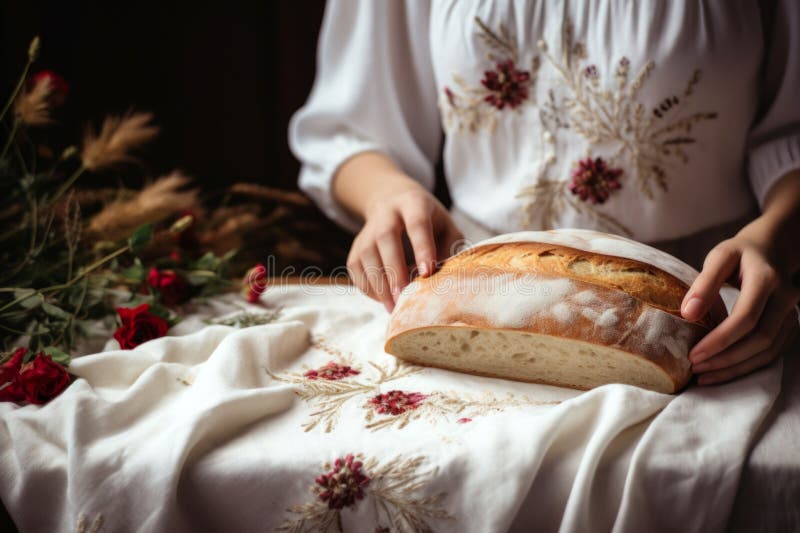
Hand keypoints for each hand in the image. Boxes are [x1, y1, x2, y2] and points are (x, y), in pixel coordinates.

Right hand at [346, 184, 462, 311]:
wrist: (392, 201)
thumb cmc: (428, 221)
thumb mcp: (446, 227)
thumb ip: (449, 249)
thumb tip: (444, 279)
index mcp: (414, 203)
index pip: (417, 223)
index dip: (421, 247)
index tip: (427, 273)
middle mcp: (387, 213)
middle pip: (386, 237)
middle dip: (395, 269)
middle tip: (404, 296)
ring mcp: (368, 229)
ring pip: (367, 254)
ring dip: (379, 283)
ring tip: (394, 306)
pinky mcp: (356, 246)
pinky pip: (356, 267)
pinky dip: (367, 286)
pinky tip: (383, 299)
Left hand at [682, 235, 799, 384]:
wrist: (772, 249)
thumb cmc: (740, 254)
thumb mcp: (720, 257)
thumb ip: (704, 284)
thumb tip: (688, 315)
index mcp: (767, 279)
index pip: (746, 318)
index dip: (720, 340)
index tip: (693, 354)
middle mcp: (786, 299)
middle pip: (760, 339)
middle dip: (726, 359)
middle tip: (695, 368)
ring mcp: (792, 314)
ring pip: (768, 351)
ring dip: (735, 368)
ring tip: (703, 376)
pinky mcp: (789, 326)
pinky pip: (772, 353)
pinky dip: (746, 366)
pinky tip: (722, 371)